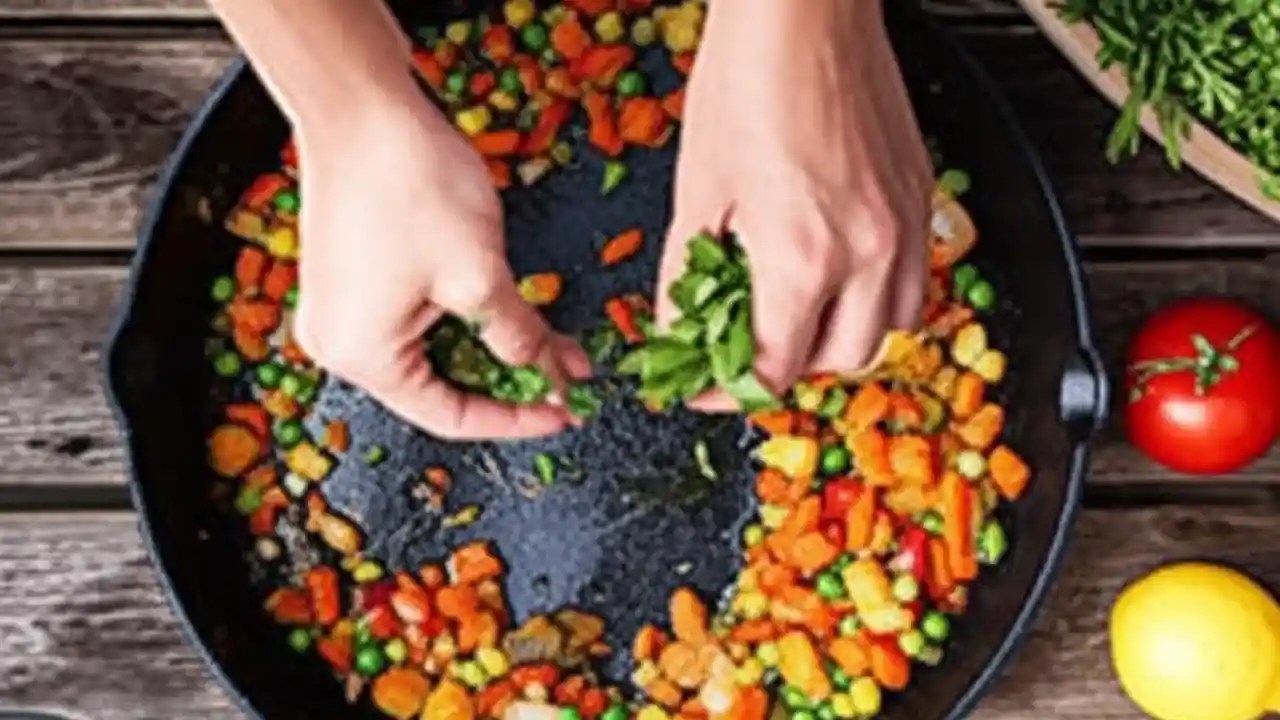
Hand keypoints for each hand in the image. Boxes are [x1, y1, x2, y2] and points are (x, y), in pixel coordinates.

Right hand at [292, 87, 587, 439]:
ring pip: (437, 348)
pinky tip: (511, 306)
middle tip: (567, 374)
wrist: (361, 102)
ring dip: (496, 344)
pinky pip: (420, 315)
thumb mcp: (479, 275)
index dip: (516, 419)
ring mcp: (344, 306)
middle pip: (444, 384)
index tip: (563, 411)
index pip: (451, 416)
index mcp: (362, 356)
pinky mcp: (356, 274)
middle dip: (512, 378)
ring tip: (554, 340)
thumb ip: (518, 336)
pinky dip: (468, 315)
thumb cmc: (405, 181)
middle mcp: (343, 341)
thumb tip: (549, 373)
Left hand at [659, 0, 933, 408]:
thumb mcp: (696, 189)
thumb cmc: (747, 81)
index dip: (729, 392)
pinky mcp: (921, 199)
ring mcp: (905, 226)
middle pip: (839, 363)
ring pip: (890, 331)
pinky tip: (840, 277)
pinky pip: (914, 281)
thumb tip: (676, 327)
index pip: (773, 367)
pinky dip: (877, 301)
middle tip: (746, 354)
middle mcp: (868, 251)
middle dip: (788, 371)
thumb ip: (685, 275)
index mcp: (803, 255)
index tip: (707, 389)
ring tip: (796, 320)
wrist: (805, 10)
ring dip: (840, 342)